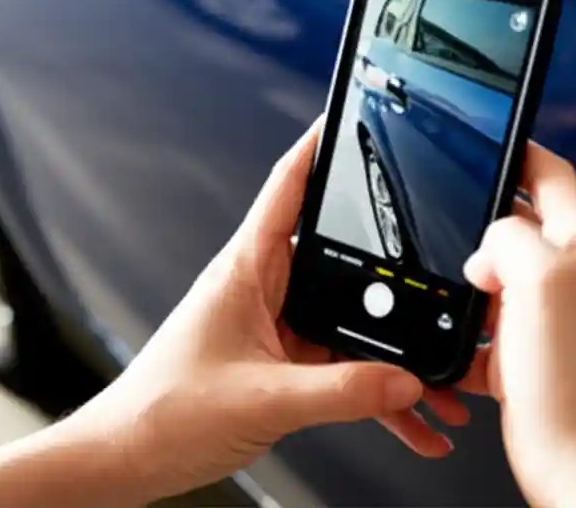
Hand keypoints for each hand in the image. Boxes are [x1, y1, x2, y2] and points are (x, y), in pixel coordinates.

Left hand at [58, 119, 431, 501]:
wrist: (127, 461)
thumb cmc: (161, 414)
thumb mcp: (262, 399)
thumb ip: (341, 392)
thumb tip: (407, 380)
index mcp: (247, 268)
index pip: (290, 186)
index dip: (322, 145)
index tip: (355, 114)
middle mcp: (266, 289)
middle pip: (346, 262)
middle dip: (400, 280)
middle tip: (448, 282)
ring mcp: (278, 328)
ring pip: (355, 326)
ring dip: (398, 356)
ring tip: (446, 385)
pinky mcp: (284, 367)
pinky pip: (346, 372)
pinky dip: (381, 396)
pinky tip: (414, 421)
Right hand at [459, 143, 575, 506]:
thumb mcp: (543, 285)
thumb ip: (513, 239)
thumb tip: (489, 245)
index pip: (553, 175)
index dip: (516, 150)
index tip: (484, 137)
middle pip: (521, 230)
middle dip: (480, 234)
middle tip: (458, 250)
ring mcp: (562, 324)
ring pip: (501, 284)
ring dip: (473, 293)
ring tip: (464, 313)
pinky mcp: (540, 364)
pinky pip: (494, 335)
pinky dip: (471, 341)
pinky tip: (465, 358)